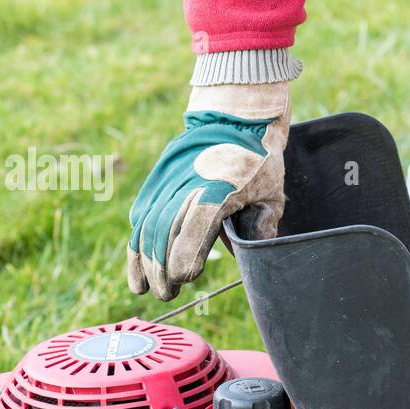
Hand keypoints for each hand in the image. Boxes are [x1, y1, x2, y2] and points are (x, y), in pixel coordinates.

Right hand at [127, 82, 289, 299]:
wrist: (232, 115)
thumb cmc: (257, 158)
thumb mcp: (272, 192)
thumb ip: (264, 224)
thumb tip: (253, 253)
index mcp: (219, 188)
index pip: (195, 225)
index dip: (184, 254)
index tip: (184, 278)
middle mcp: (187, 184)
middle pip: (165, 231)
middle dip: (160, 268)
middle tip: (166, 294)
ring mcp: (169, 180)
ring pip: (147, 224)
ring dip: (142, 259)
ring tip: (142, 288)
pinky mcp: (158, 179)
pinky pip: (142, 212)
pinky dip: (137, 238)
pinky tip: (137, 262)